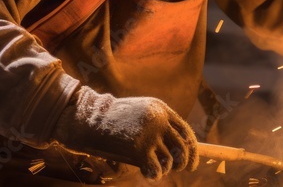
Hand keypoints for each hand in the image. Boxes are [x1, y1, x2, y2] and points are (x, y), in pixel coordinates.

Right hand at [55, 86, 198, 179]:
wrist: (89, 120)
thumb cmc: (114, 119)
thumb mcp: (140, 113)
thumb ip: (158, 124)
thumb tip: (178, 148)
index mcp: (161, 109)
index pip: (186, 132)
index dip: (193, 150)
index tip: (193, 163)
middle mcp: (159, 120)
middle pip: (182, 148)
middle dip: (183, 162)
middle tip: (178, 169)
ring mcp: (150, 135)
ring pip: (170, 160)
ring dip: (164, 168)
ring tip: (154, 166)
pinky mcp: (139, 149)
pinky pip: (157, 169)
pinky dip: (155, 175)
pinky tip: (148, 173)